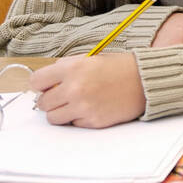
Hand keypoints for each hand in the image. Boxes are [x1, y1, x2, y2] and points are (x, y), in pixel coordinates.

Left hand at [29, 52, 145, 126]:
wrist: (146, 81)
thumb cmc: (119, 68)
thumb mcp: (90, 58)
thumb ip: (65, 68)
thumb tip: (45, 84)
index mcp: (72, 68)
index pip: (36, 81)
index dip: (42, 84)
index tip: (48, 85)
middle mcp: (75, 88)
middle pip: (43, 103)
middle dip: (51, 99)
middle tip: (64, 95)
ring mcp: (83, 107)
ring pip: (53, 118)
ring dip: (61, 111)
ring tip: (76, 103)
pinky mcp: (93, 121)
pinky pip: (73, 124)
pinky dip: (79, 118)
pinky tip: (92, 107)